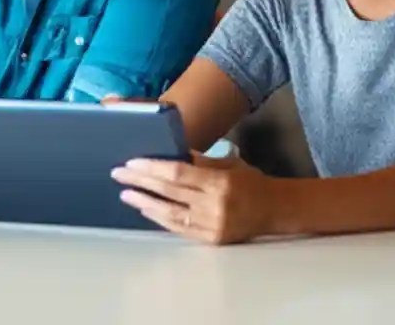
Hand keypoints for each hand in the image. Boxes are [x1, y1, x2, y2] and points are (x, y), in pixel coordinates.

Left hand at [111, 153, 275, 244]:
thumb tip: (170, 154)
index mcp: (219, 183)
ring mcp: (211, 225)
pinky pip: (179, 229)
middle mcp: (213, 206)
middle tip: (119, 174)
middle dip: (141, 182)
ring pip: (170, 214)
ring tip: (126, 194)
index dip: (152, 168)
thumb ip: (200, 161)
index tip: (132, 163)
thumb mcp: (228, 165)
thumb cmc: (250, 183)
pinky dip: (161, 218)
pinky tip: (146, 209)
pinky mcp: (210, 240)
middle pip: (169, 192)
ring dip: (145, 203)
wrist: (274, 210)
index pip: (178, 174)